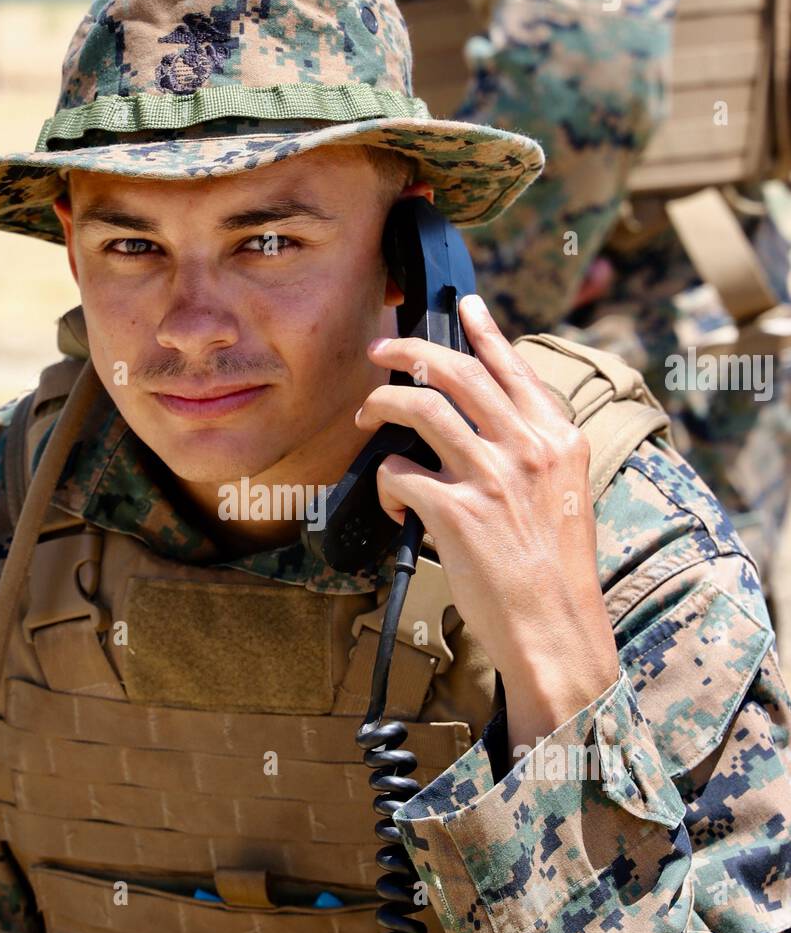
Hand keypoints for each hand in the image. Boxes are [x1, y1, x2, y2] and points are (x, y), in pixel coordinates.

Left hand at [355, 294, 619, 754]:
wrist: (555, 628)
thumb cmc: (554, 571)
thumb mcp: (566, 496)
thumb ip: (535, 452)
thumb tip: (490, 421)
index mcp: (559, 439)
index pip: (515, 367)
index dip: (484, 330)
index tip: (463, 304)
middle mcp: (528, 446)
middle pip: (457, 371)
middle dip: (409, 350)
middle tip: (381, 349)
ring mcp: (491, 475)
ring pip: (418, 406)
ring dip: (381, 404)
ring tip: (366, 415)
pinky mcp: (455, 510)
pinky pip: (398, 471)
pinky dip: (387, 483)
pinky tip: (395, 504)